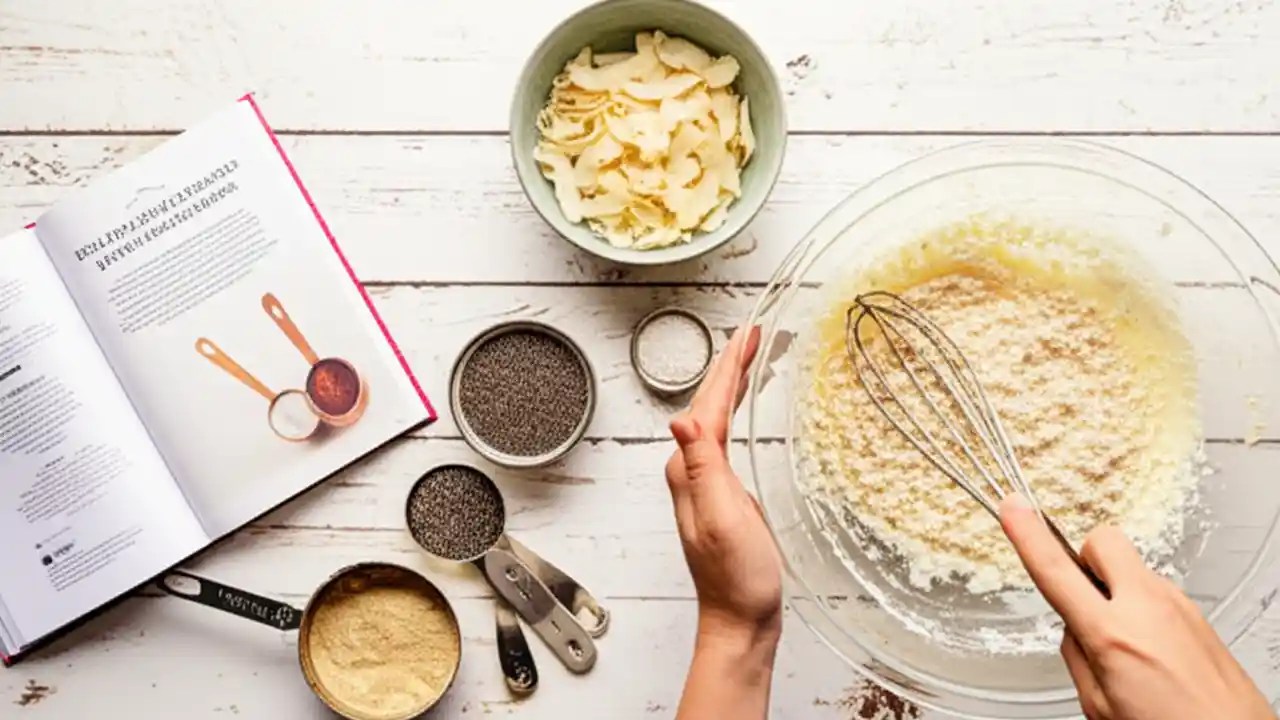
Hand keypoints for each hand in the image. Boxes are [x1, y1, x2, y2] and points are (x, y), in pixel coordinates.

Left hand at [666, 325, 781, 644]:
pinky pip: (726, 440)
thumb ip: (701, 469)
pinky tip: (744, 413)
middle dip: (729, 368)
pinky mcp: (721, 496)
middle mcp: (690, 473)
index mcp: (689, 471)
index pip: (709, 406)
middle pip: (709, 407)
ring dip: (731, 387)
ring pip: (716, 420)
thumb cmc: (737, 579)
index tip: (747, 336)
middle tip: (752, 335)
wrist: (741, 620)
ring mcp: (705, 485)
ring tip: (749, 359)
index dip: (729, 368)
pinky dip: (736, 415)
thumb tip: (680, 423)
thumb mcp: (723, 519)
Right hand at [1000, 493, 1273, 719]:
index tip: (1013, 507)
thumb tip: (1072, 629)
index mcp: (1113, 635)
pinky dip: (1141, 606)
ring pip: (1130, 569)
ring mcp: (1179, 606)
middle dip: (1084, 558)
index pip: (1056, 571)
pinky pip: (1154, 591)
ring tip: (1125, 642)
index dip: (1028, 534)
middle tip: (1083, 594)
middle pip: (1103, 542)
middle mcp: (1149, 609)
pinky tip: (1151, 647)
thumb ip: (1077, 659)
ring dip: (1115, 589)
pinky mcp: (1198, 614)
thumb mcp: (1100, 708)